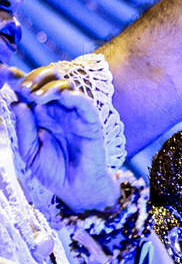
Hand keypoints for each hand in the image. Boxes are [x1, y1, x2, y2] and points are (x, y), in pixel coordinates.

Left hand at [6, 65, 116, 211]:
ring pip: (64, 87)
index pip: (30, 90)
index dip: (18, 80)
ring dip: (49, 86)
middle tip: (22, 88)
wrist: (76, 190)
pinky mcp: (91, 123)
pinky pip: (84, 103)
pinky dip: (73, 95)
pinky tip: (59, 96)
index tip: (5, 73)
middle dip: (33, 79)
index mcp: (41, 115)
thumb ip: (23, 128)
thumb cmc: (54, 172)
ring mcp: (74, 116)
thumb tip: (16, 104)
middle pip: (47, 81)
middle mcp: (58, 111)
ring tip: (36, 96)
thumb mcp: (29, 151)